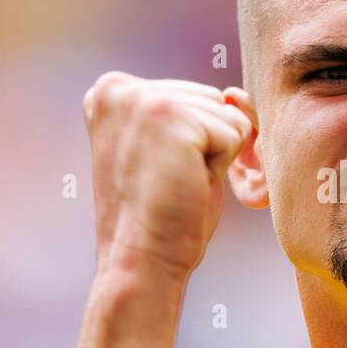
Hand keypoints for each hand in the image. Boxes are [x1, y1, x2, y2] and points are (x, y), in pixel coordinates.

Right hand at [82, 72, 254, 278]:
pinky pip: (235, 133)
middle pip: (212, 98)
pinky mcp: (172, 117)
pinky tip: (187, 184)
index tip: (158, 170)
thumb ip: (180, 112)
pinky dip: (221, 166)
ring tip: (177, 181)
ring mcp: (143, 99)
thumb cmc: (158, 214)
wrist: (141, 260)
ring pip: (227, 115)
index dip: (191, 141)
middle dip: (205, 144)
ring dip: (213, 156)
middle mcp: (118, 87)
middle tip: (170, 179)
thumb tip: (237, 93)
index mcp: (109, 91)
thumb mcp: (159, 146)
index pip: (192, 95)